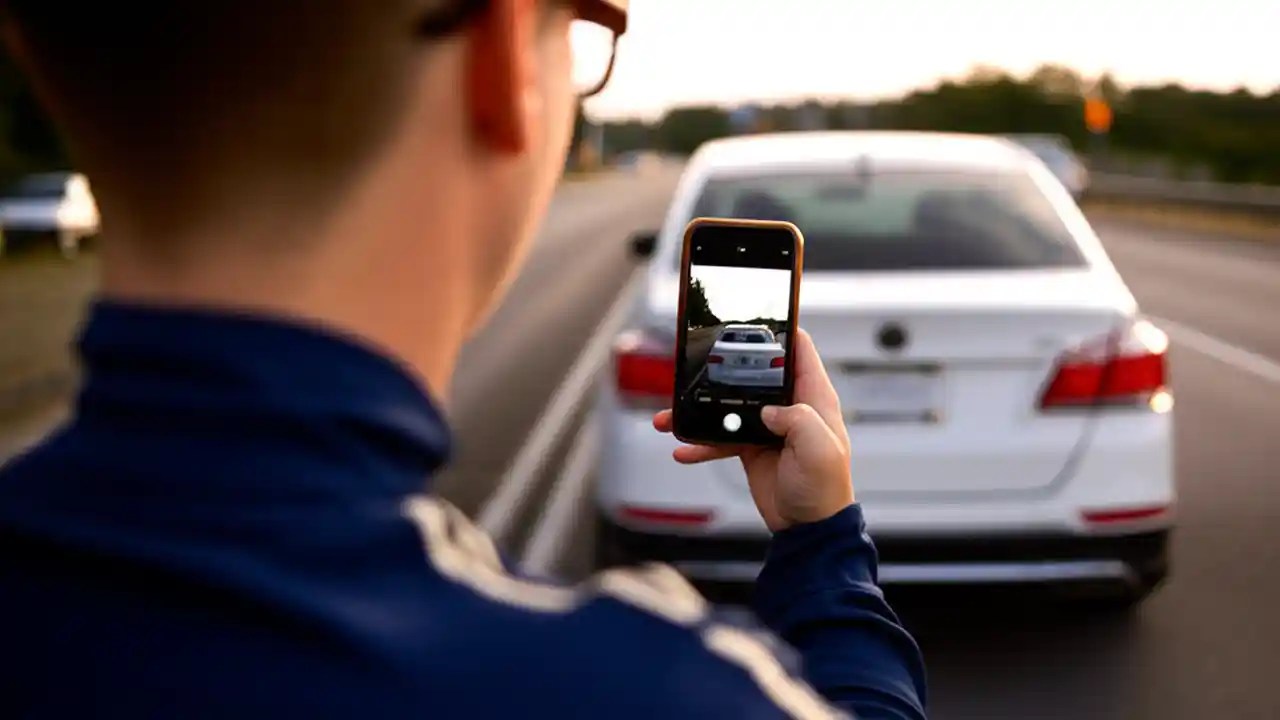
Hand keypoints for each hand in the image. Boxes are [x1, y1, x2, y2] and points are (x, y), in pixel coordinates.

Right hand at [653, 329, 852, 531]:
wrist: (809, 529)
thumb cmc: (825, 490)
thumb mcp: (820, 449)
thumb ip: (798, 419)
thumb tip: (770, 409)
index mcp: (814, 399)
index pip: (799, 350)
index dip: (782, 329)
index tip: (756, 316)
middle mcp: (790, 407)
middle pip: (754, 372)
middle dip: (723, 368)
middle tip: (697, 364)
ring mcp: (768, 427)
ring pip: (727, 406)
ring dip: (698, 411)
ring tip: (671, 417)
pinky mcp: (751, 446)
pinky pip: (719, 438)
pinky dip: (700, 443)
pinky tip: (683, 449)